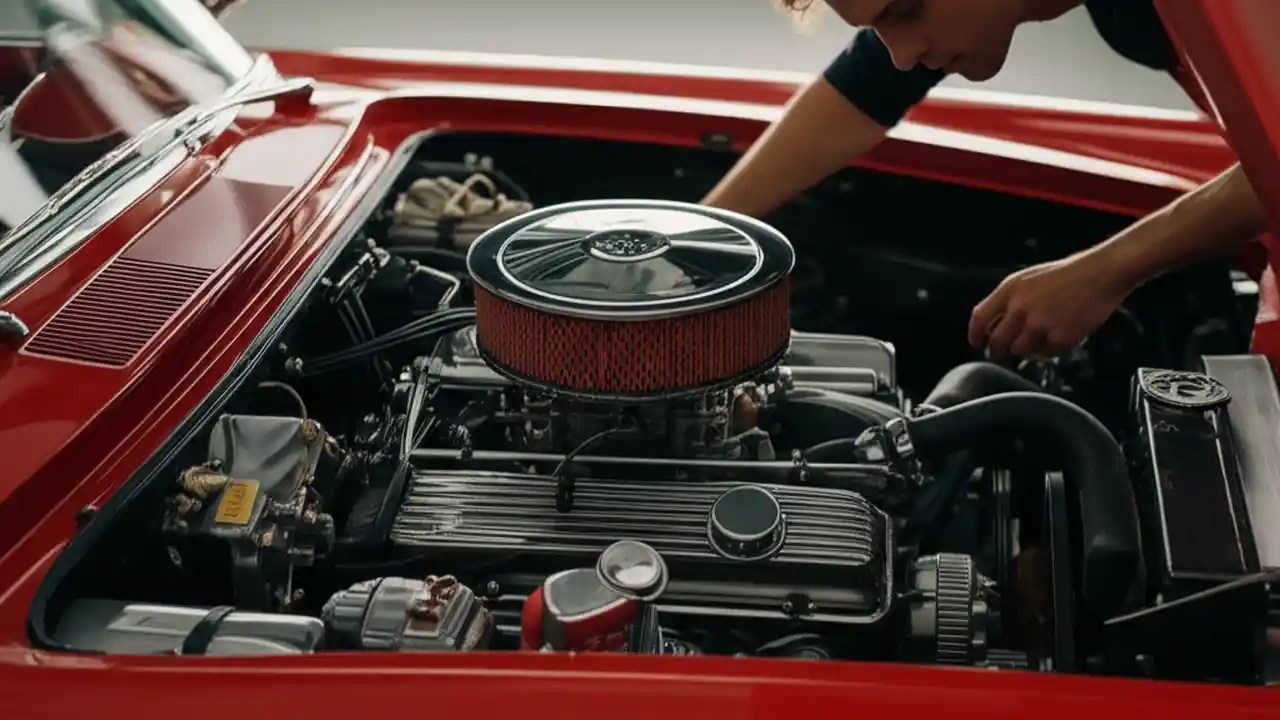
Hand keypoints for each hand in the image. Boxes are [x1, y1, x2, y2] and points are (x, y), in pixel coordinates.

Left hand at [968, 252, 1129, 358]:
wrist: (1101, 273)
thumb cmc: (1068, 274)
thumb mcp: (1029, 279)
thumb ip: (1009, 300)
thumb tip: (993, 324)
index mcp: (1010, 289)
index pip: (979, 317)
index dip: (975, 334)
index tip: (976, 343)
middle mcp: (1021, 307)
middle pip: (997, 342)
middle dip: (999, 350)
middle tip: (1005, 351)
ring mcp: (1039, 324)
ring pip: (1020, 350)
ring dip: (1028, 348)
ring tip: (1042, 335)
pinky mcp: (1059, 337)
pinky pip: (1046, 354)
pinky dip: (1051, 349)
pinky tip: (1060, 333)